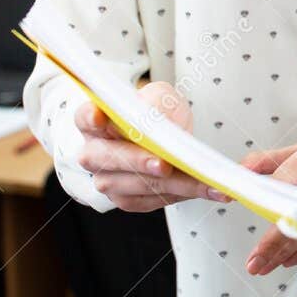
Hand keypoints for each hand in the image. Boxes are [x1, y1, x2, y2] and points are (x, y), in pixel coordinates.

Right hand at [75, 82, 227, 212]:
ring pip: (138, 185)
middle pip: (110, 159)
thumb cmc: (154, 113)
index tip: (101, 116)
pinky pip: (156, 200)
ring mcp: (108, 180)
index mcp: (93, 121)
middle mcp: (94, 154)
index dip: (92, 118)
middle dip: (139, 162)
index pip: (85, 117)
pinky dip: (187, 194)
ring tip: (209, 181)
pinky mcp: (129, 200)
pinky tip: (210, 189)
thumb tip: (159, 119)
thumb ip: (156, 103)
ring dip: (177, 184)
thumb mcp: (159, 97)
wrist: (161, 135)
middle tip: (164, 164)